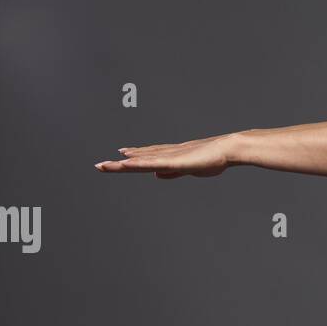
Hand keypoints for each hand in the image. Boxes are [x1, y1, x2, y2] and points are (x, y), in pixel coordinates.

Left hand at [95, 133, 237, 177]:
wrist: (226, 149)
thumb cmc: (214, 159)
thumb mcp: (189, 169)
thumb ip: (172, 172)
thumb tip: (157, 176)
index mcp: (170, 156)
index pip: (147, 158)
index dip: (133, 158)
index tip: (119, 157)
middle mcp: (165, 154)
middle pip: (138, 159)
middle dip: (118, 163)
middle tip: (100, 165)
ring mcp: (168, 157)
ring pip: (140, 162)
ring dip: (122, 165)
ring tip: (104, 166)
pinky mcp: (173, 161)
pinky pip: (151, 164)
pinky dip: (137, 164)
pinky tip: (125, 164)